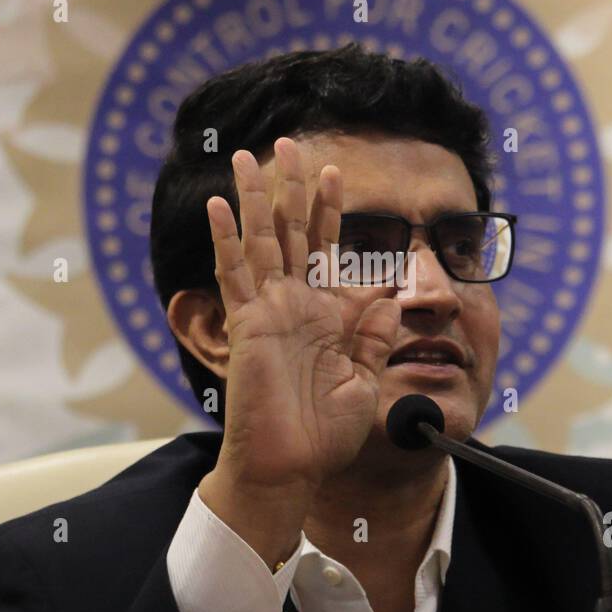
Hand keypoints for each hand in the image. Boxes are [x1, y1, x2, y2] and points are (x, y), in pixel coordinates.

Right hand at [198, 137, 399, 561]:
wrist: (293, 469)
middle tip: (290, 142)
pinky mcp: (246, 326)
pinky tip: (220, 205)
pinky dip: (227, 239)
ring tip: (250, 154)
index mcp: (327, 315)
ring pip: (261, 241)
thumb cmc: (327, 434)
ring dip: (257, 197)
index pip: (328, 249)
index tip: (336, 171)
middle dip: (292, 186)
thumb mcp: (365, 381)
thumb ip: (374, 337)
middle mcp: (296, 305)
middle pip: (293, 232)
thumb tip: (390, 294)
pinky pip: (235, 274)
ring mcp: (269, 311)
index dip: (330, 210)